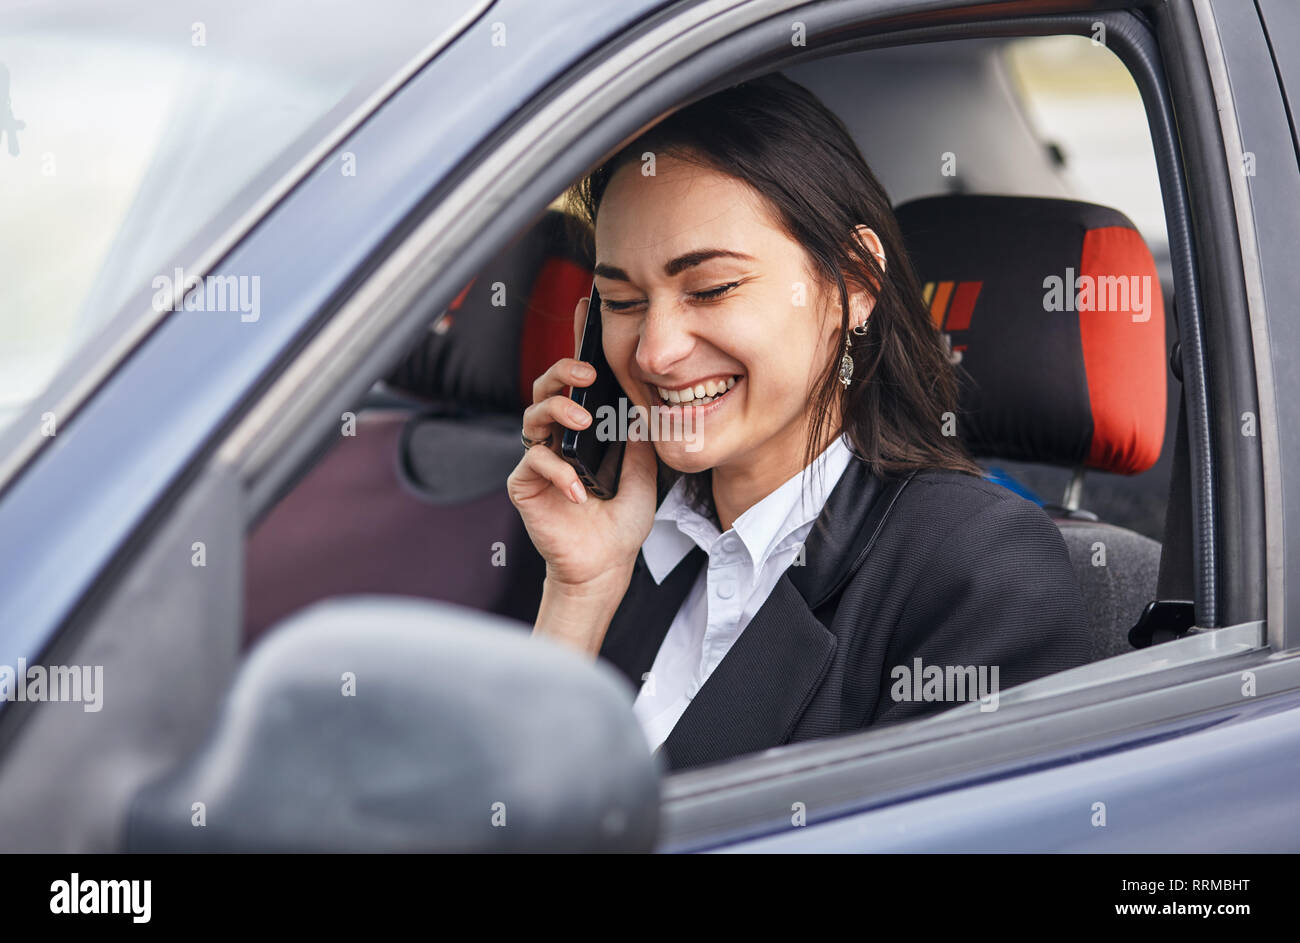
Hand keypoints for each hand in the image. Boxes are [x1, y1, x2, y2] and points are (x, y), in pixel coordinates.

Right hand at [507, 301, 658, 651]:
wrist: (607, 563)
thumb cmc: (621, 518)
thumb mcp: (643, 466)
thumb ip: (638, 431)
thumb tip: (643, 395)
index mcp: (585, 428)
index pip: (578, 381)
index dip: (579, 346)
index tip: (585, 310)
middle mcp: (558, 437)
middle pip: (545, 388)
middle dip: (562, 373)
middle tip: (585, 374)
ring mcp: (539, 458)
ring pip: (533, 416)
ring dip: (557, 411)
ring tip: (582, 421)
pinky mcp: (525, 485)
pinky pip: (533, 464)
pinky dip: (558, 472)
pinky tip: (580, 489)